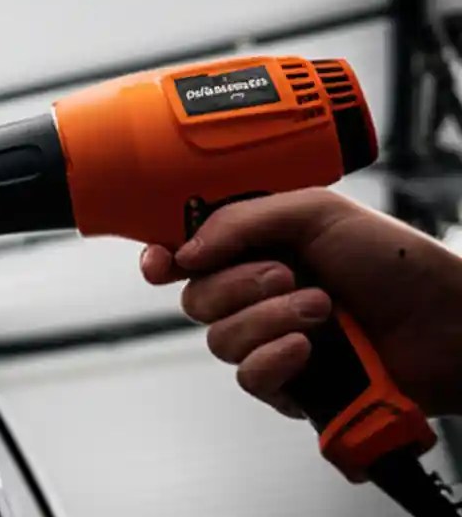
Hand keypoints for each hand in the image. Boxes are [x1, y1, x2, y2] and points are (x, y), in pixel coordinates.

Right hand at [141, 188, 461, 417]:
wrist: (445, 323)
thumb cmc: (394, 263)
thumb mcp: (315, 212)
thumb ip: (240, 221)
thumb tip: (184, 252)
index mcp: (256, 247)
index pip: (187, 254)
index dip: (162, 260)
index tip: (162, 264)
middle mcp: (256, 293)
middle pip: (194, 298)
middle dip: (237, 285)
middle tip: (289, 275)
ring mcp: (270, 339)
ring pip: (219, 339)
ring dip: (268, 320)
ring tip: (321, 309)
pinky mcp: (288, 384)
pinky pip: (248, 377)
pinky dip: (273, 359)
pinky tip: (307, 348)